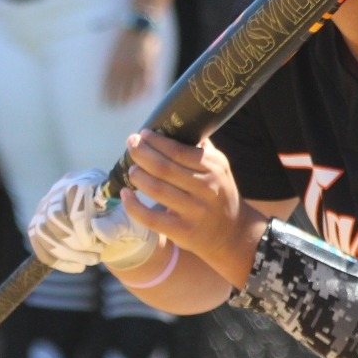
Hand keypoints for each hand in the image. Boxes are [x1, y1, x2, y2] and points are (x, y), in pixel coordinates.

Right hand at [26, 168, 158, 272]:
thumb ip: (116, 224)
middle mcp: (60, 190)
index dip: (82, 224)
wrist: (119, 232)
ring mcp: (46, 207)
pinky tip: (78, 267)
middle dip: (74, 242)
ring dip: (67, 253)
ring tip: (93, 261)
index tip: (98, 244)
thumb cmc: (124, 220)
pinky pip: (38, 243)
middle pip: (53, 215)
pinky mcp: (39, 225)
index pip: (72, 198)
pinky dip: (57, 260)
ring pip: (42, 231)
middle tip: (97, 254)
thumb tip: (98, 231)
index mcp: (85, 180)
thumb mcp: (128, 220)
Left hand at [103, 25, 160, 106]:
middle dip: (117, 100)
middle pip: (120, 90)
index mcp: (113, 64)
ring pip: (133, 90)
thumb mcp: (114, 50)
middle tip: (116, 108)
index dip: (107, 96)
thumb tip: (109, 80)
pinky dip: (144, 92)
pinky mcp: (148, 67)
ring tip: (128, 105)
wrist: (139, 24)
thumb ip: (112, 65)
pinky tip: (142, 97)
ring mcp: (136, 69)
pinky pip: (147, 84)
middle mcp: (123, 69)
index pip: (108, 86)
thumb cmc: (125, 36)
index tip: (105, 104)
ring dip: (130, 99)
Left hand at [120, 130, 267, 287]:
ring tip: (132, 169)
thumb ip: (201, 149)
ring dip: (137, 176)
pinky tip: (125, 194)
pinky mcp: (182, 231)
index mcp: (213, 168)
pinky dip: (133, 205)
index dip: (156, 141)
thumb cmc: (219, 194)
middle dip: (141, 153)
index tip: (142, 134)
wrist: (231, 232)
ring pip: (156, 189)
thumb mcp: (219, 168)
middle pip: (163, 167)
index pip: (178, 150)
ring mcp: (194, 211)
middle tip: (131, 145)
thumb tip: (175, 125)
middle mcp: (206, 188)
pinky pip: (150, 217)